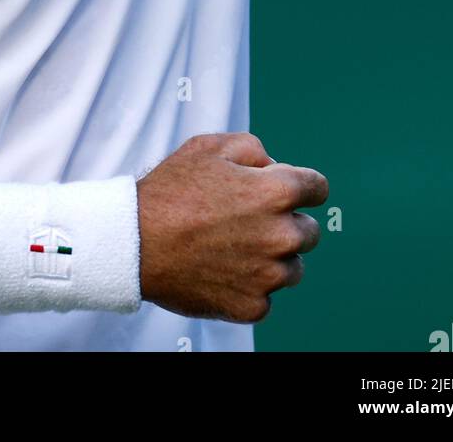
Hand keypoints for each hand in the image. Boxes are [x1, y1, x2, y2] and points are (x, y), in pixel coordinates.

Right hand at [136, 131, 326, 321]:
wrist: (134, 243)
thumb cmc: (170, 192)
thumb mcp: (209, 147)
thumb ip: (253, 148)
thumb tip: (273, 166)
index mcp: (276, 192)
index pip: (318, 188)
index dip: (302, 186)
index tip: (287, 191)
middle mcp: (281, 235)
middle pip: (309, 231)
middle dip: (285, 223)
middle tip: (246, 221)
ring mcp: (268, 275)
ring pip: (292, 267)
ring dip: (272, 258)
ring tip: (232, 247)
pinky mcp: (252, 306)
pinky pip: (267, 296)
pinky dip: (250, 286)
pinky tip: (222, 270)